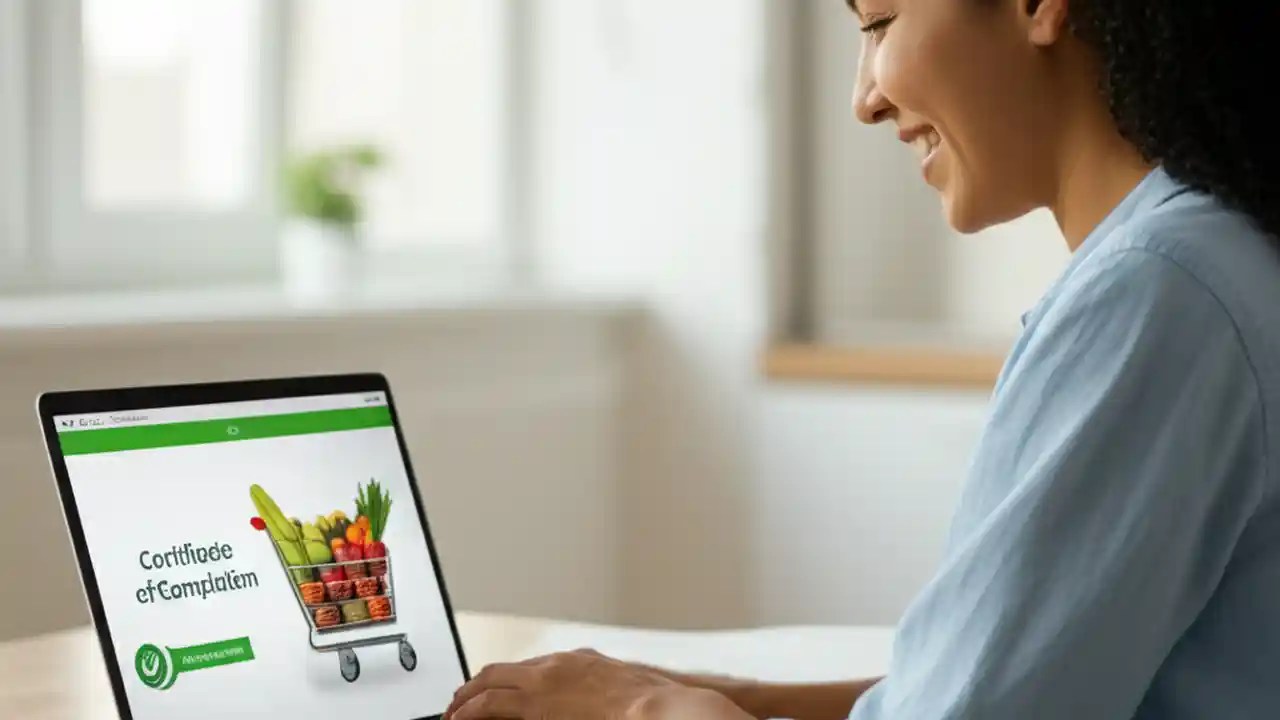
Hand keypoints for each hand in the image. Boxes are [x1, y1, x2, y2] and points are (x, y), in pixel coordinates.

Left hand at [444, 649, 747, 719]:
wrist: (661, 707)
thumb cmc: (654, 704)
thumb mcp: (626, 690)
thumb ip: (604, 692)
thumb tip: (603, 705)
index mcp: (579, 662)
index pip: (531, 667)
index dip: (510, 679)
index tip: (500, 689)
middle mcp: (557, 666)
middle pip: (504, 670)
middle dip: (479, 684)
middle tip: (463, 700)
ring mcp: (545, 683)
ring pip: (489, 683)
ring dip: (467, 698)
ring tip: (454, 713)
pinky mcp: (537, 706)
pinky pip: (490, 705)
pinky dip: (469, 712)